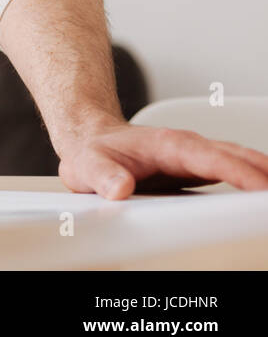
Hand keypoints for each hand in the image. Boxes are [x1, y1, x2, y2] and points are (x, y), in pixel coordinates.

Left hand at [57, 121, 267, 198]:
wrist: (89, 138)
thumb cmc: (91, 151)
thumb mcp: (87, 165)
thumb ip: (103, 176)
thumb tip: (120, 189)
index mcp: (167, 144)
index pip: (210, 158)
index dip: (239, 173)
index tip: (262, 187)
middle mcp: (188, 147)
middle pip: (237, 157)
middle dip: (264, 174)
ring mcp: (195, 157)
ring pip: (239, 161)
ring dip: (263, 176)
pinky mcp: (197, 168)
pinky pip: (232, 171)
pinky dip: (253, 180)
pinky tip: (261, 197)